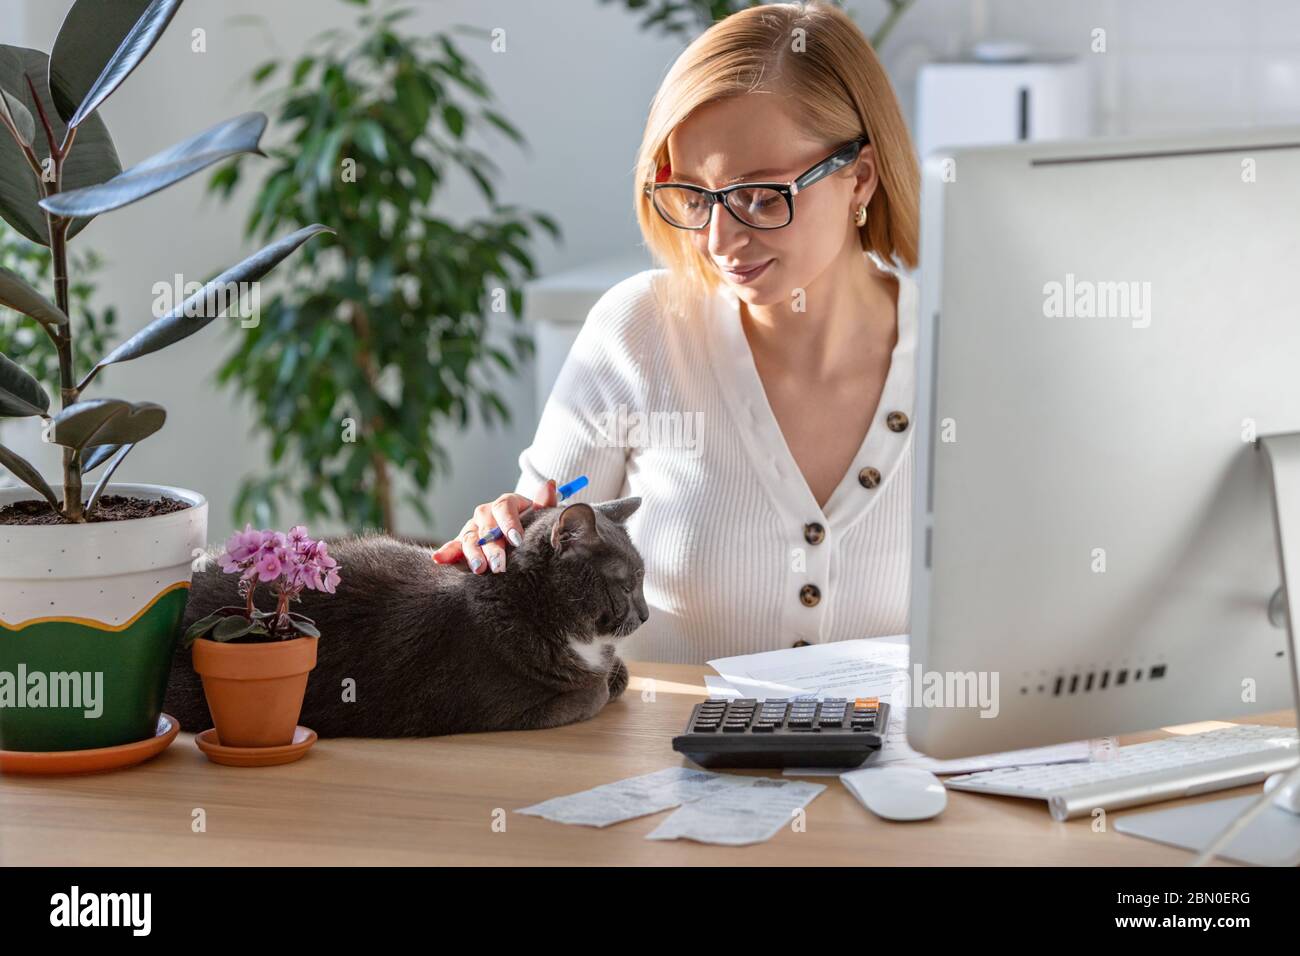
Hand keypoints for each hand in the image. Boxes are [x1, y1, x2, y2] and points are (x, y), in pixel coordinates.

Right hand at [431, 478, 557, 573]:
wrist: (521, 540)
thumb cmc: (533, 527)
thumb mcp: (541, 516)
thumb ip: (544, 504)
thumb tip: (549, 485)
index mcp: (506, 504)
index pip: (504, 507)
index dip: (510, 523)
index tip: (517, 540)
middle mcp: (486, 514)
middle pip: (485, 525)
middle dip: (492, 546)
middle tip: (500, 565)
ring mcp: (473, 528)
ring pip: (469, 537)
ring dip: (472, 553)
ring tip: (479, 569)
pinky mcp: (462, 543)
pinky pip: (453, 547)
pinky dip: (445, 552)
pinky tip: (438, 559)